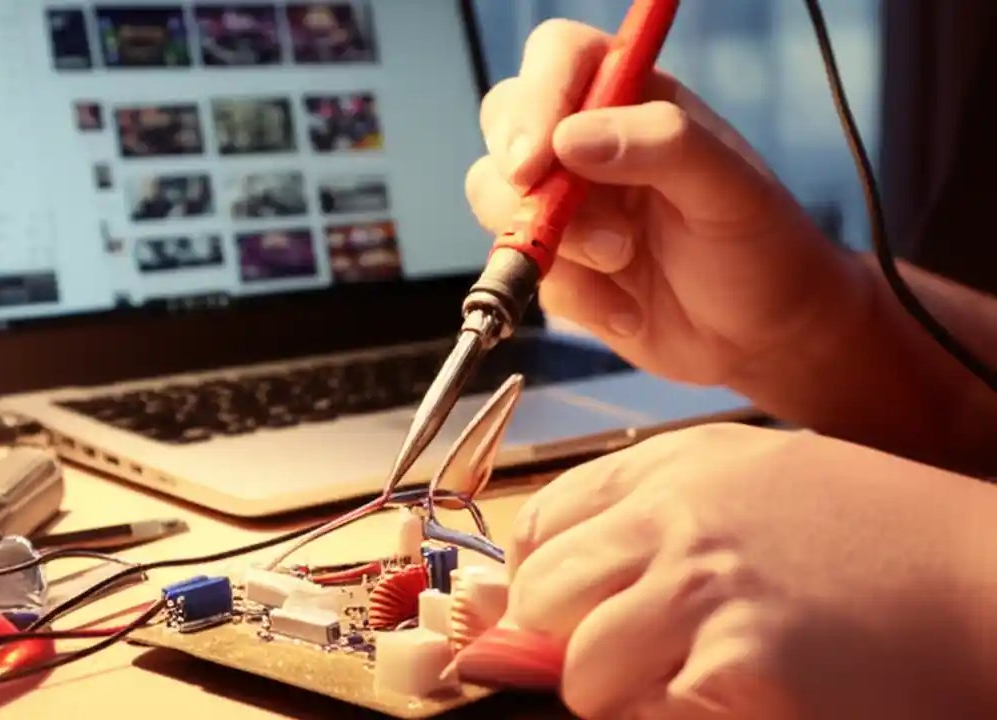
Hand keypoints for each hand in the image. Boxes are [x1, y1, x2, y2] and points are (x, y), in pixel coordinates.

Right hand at [467, 20, 870, 385]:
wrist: (761, 340)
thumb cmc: (760, 249)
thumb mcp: (729, 190)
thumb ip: (662, 146)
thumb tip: (568, 139)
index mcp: (633, 99)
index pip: (559, 58)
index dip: (536, 99)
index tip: (538, 159)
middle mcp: (588, 143)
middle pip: (504, 125)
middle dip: (521, 179)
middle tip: (556, 218)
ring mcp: (565, 205)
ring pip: (497, 200)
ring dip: (554, 242)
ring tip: (623, 261)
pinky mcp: (556, 264)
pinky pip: (524, 270)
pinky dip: (575, 296)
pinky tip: (628, 309)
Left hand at [504, 423, 996, 718]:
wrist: (982, 581)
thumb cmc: (873, 537)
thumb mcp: (749, 480)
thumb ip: (644, 516)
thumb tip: (538, 585)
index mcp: (672, 468)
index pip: (540, 528)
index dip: (544, 582)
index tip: (567, 612)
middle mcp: (674, 521)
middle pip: (542, 602)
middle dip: (576, 640)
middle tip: (646, 652)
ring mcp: (701, 594)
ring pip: (584, 675)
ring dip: (628, 692)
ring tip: (705, 675)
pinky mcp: (736, 670)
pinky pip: (647, 716)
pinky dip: (677, 718)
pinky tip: (742, 696)